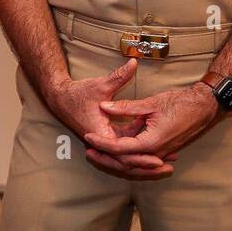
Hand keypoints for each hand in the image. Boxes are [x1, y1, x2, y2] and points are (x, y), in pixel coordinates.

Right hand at [43, 59, 172, 176]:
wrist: (61, 99)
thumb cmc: (79, 93)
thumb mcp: (101, 85)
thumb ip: (119, 76)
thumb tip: (134, 62)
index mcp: (101, 133)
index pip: (123, 153)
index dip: (142, 158)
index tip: (159, 160)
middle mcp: (103, 142)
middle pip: (127, 162)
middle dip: (148, 166)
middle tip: (169, 168)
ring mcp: (105, 142)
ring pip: (126, 159)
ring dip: (144, 161)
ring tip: (168, 163)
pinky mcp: (108, 138)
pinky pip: (124, 150)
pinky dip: (138, 151)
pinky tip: (157, 149)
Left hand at [83, 82, 220, 168]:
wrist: (204, 107)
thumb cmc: (180, 103)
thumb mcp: (151, 103)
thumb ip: (126, 107)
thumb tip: (104, 106)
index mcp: (151, 143)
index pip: (119, 148)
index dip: (101, 143)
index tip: (88, 136)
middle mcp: (155, 153)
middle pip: (124, 162)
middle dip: (104, 158)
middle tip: (88, 151)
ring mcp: (160, 153)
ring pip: (132, 162)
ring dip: (115, 159)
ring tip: (98, 152)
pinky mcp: (162, 149)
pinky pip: (141, 158)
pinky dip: (128, 156)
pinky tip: (117, 150)